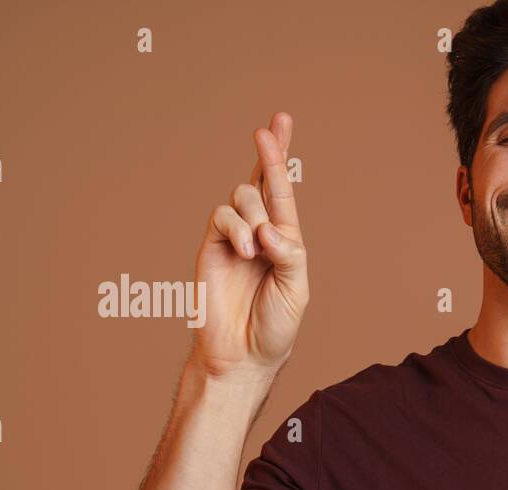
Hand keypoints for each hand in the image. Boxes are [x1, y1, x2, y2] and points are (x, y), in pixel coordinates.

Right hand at [193, 112, 308, 379]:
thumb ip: (290, 255)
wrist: (243, 353)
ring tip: (258, 249)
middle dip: (268, 159)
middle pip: (260, 182)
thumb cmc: (275, 324)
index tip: (279, 119)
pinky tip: (246, 250)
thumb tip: (269, 228)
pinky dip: (237, 227)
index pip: (283, 191)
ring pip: (242, 197)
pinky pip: (222, 216)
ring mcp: (233, 238)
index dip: (280, 156)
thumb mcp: (296, 289)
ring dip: (254, 215)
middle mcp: (260, 233)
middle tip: (268, 145)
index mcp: (286, 240)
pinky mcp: (211, 246)